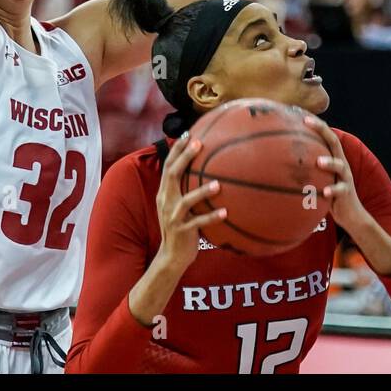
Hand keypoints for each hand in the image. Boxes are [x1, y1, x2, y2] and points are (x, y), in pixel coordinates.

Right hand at [153, 134, 226, 272]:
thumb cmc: (182, 227)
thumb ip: (188, 189)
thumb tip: (208, 170)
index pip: (168, 166)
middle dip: (184, 157)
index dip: (176, 149)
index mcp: (165, 194)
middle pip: (172, 175)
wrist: (171, 257)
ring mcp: (173, 217)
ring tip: (217, 184)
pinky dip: (211, 217)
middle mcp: (166, 202)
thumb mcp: (180, 206)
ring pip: (185, 201)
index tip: (188, 133)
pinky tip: (225, 212)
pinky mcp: (182, 231)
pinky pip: (198, 223)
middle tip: (199, 143)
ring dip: (202, 192)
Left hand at [305, 115, 369, 234]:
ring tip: (319, 162)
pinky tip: (325, 193)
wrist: (350, 213)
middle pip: (333, 141)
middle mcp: (340, 163)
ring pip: (340, 165)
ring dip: (329, 162)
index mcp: (332, 157)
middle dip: (321, 129)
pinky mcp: (346, 193)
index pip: (324, 134)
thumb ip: (305, 167)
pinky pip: (340, 190)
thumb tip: (278, 161)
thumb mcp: (318, 177)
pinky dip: (333, 190)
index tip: (297, 109)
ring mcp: (345, 177)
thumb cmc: (327, 192)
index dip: (313, 121)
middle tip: (306, 121)